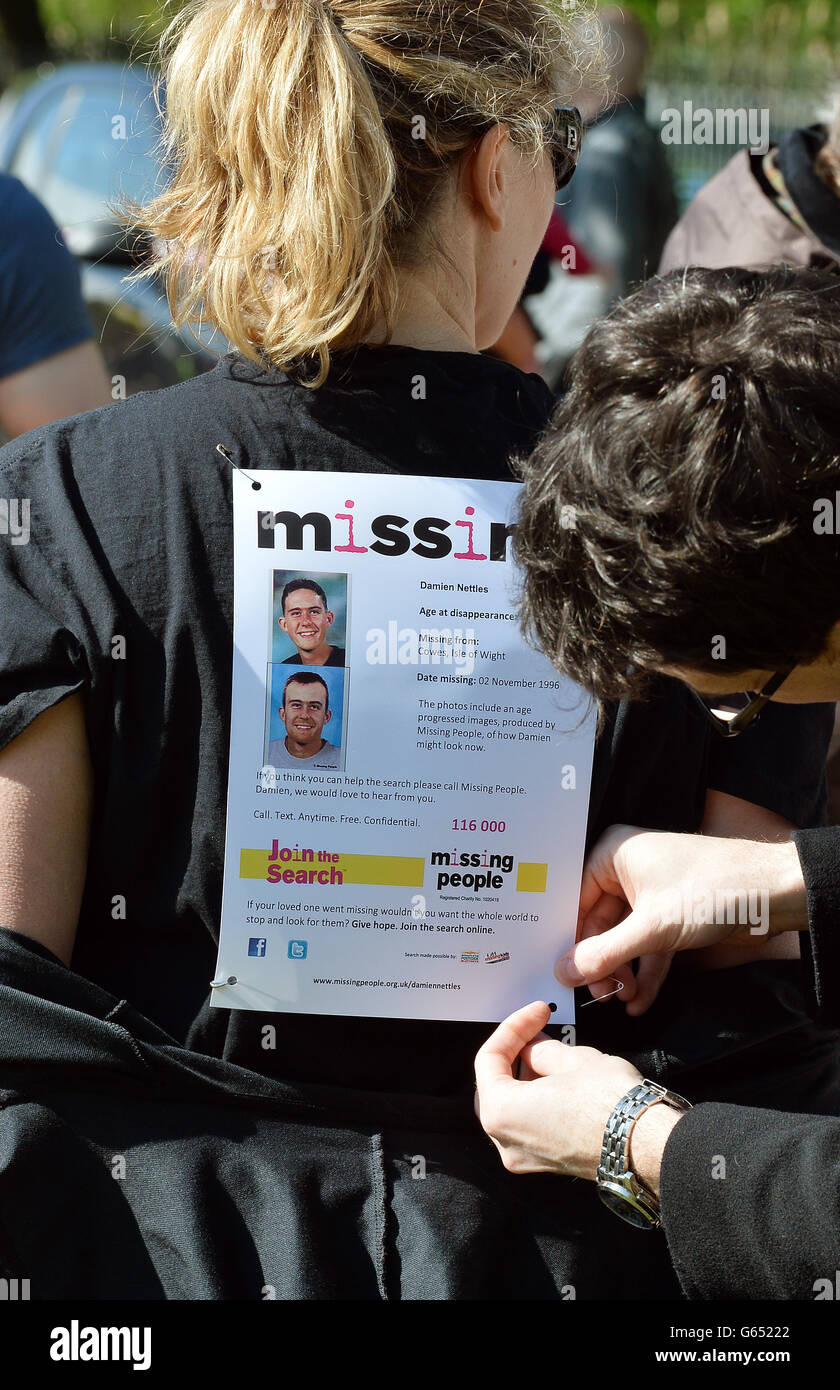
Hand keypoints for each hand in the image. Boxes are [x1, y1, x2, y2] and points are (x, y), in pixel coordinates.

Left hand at [474, 1001, 642, 1178]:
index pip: (489, 1058)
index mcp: (501, 1113)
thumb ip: (540, 1049)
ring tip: (550, 1049)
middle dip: (514, 1052)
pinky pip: (528, 1124)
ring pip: (511, 1106)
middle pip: (494, 1085)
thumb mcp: (571, 1059)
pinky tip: (556, 1078)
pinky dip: (535, 1098)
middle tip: (537, 1028)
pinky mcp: (545, 1163)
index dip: (513, 1027)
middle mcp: (505, 1141)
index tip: (536, 1012)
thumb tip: (532, 1046)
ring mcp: (524, 1157)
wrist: (646, 1145)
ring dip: (525, 1075)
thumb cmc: (610, 1104)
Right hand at [556, 825, 805, 1014]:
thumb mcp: (651, 927)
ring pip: (625, 938)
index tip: (562, 972)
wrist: (774, 891)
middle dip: (602, 962)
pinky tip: (642, 1001)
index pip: (575, 900)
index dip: (569, 938)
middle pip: (600, 923)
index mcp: (612, 854)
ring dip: (624, 972)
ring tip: (624, 1001)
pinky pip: (649, 945)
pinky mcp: (673, 915)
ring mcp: (652, 894)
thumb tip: (563, 972)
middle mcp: (628, 870)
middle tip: (600, 995)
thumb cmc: (712, 889)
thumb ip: (604, 953)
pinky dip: (646, 972)